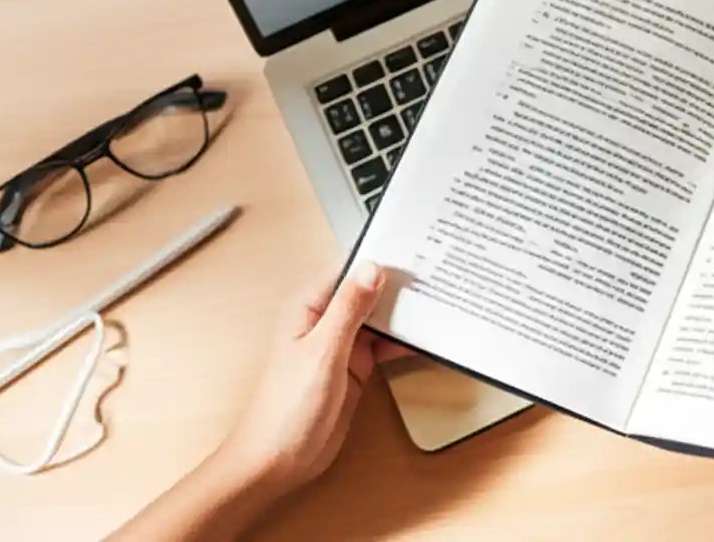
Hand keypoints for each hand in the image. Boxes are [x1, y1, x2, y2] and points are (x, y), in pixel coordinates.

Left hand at [112, 262, 406, 540]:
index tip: (409, 253)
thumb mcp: (323, 351)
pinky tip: (422, 338)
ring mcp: (339, 345)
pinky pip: (383, 345)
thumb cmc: (285, 408)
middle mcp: (324, 321)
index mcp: (307, 307)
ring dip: (401, 315)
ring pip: (377, 318)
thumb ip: (349, 308)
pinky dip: (401, 342)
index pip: (347, 269)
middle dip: (395, 285)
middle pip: (366, 291)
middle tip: (431, 276)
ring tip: (434, 303)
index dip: (377, 259)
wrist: (279, 460)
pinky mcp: (354, 367)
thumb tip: (370, 269)